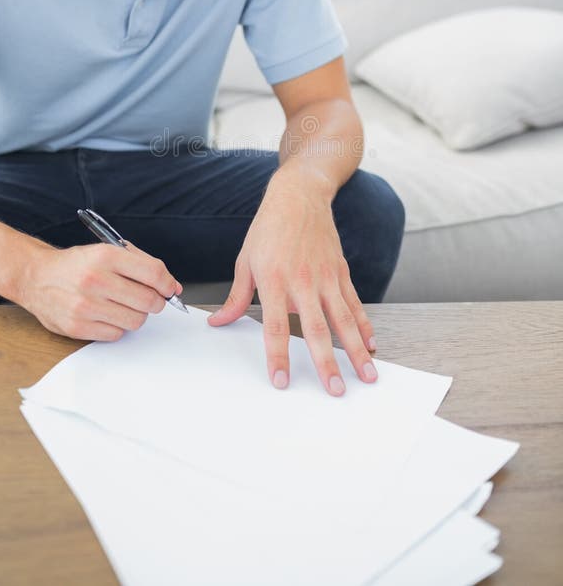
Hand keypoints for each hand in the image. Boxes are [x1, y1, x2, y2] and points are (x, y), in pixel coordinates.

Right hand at [19, 242, 181, 340]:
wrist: (36, 277)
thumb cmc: (78, 264)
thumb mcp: (108, 251)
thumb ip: (142, 265)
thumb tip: (173, 287)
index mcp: (106, 256)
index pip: (154, 273)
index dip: (168, 284)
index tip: (170, 289)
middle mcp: (95, 280)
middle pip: (149, 301)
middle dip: (155, 302)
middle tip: (147, 299)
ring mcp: (85, 305)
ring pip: (136, 321)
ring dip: (135, 315)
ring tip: (121, 305)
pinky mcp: (77, 326)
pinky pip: (116, 334)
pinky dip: (117, 326)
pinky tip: (106, 314)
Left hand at [208, 168, 377, 395]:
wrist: (298, 196)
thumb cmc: (268, 229)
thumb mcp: (246, 260)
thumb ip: (236, 297)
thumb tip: (218, 322)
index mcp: (274, 281)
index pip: (274, 327)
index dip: (278, 356)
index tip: (281, 381)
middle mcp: (302, 281)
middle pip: (316, 329)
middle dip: (327, 362)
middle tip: (335, 391)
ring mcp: (326, 277)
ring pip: (344, 319)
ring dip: (356, 350)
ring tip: (367, 376)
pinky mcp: (340, 272)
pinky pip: (355, 303)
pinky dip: (365, 325)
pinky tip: (372, 346)